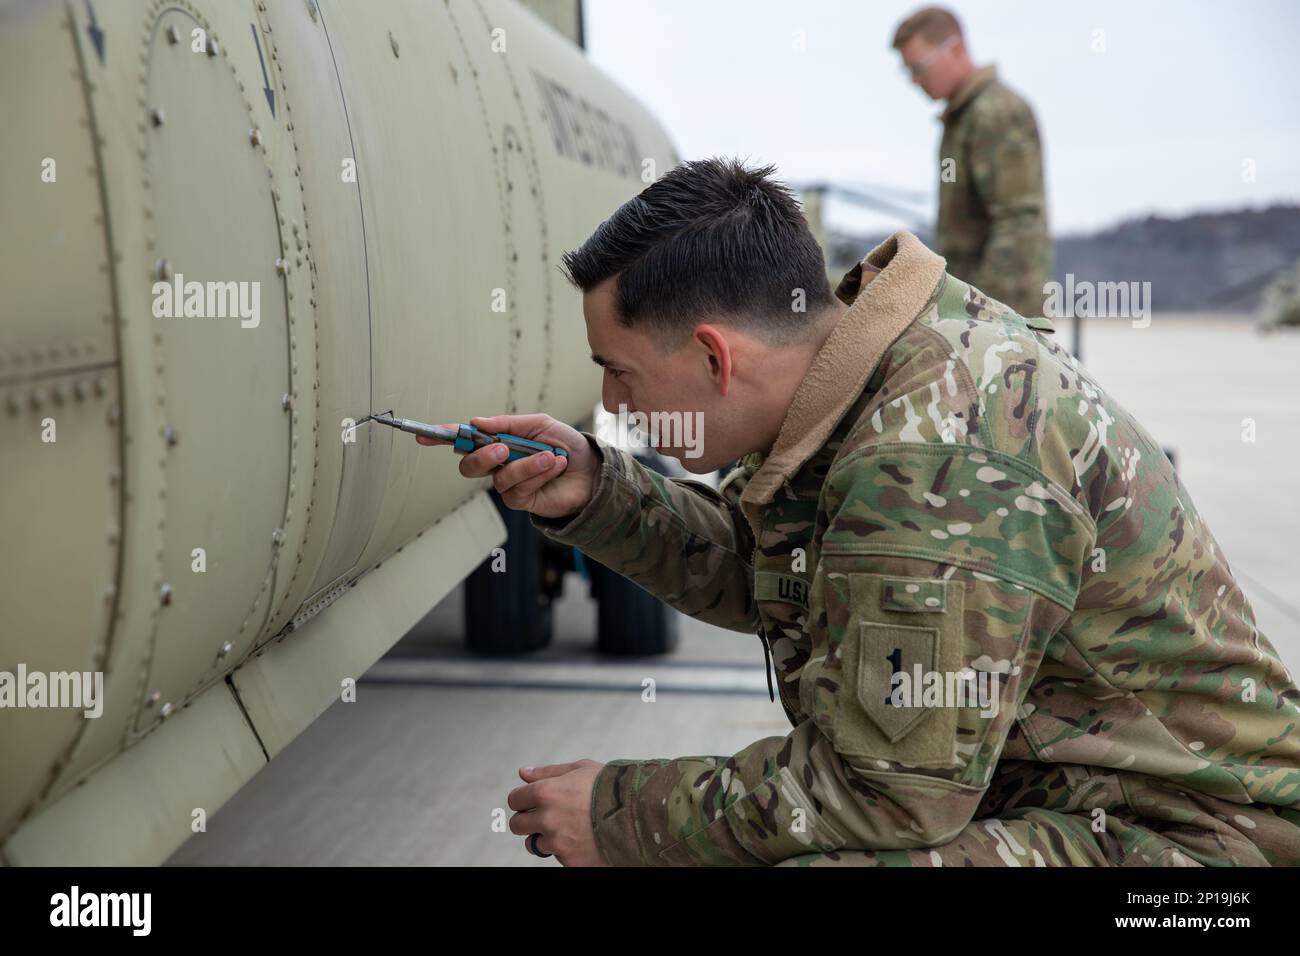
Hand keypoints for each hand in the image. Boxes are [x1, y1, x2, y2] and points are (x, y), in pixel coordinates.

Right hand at [415, 413, 597, 518]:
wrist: (590, 469)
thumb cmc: (565, 445)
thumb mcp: (539, 424)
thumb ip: (508, 424)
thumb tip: (477, 423)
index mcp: (499, 441)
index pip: (465, 440)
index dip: (442, 437)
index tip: (424, 435)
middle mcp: (498, 464)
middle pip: (469, 465)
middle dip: (482, 456)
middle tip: (503, 449)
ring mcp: (508, 484)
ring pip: (498, 477)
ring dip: (526, 465)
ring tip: (550, 457)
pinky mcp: (521, 500)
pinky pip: (516, 490)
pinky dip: (536, 475)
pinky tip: (553, 468)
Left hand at [507, 760, 604, 865]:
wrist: (639, 813)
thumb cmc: (610, 786)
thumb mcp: (579, 769)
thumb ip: (548, 772)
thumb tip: (523, 773)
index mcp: (546, 793)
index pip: (515, 799)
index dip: (523, 799)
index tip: (533, 800)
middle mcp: (547, 819)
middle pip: (518, 824)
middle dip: (528, 820)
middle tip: (546, 816)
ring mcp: (558, 843)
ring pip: (535, 844)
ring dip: (545, 837)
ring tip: (568, 828)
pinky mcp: (570, 861)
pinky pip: (558, 856)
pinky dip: (567, 849)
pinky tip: (584, 838)